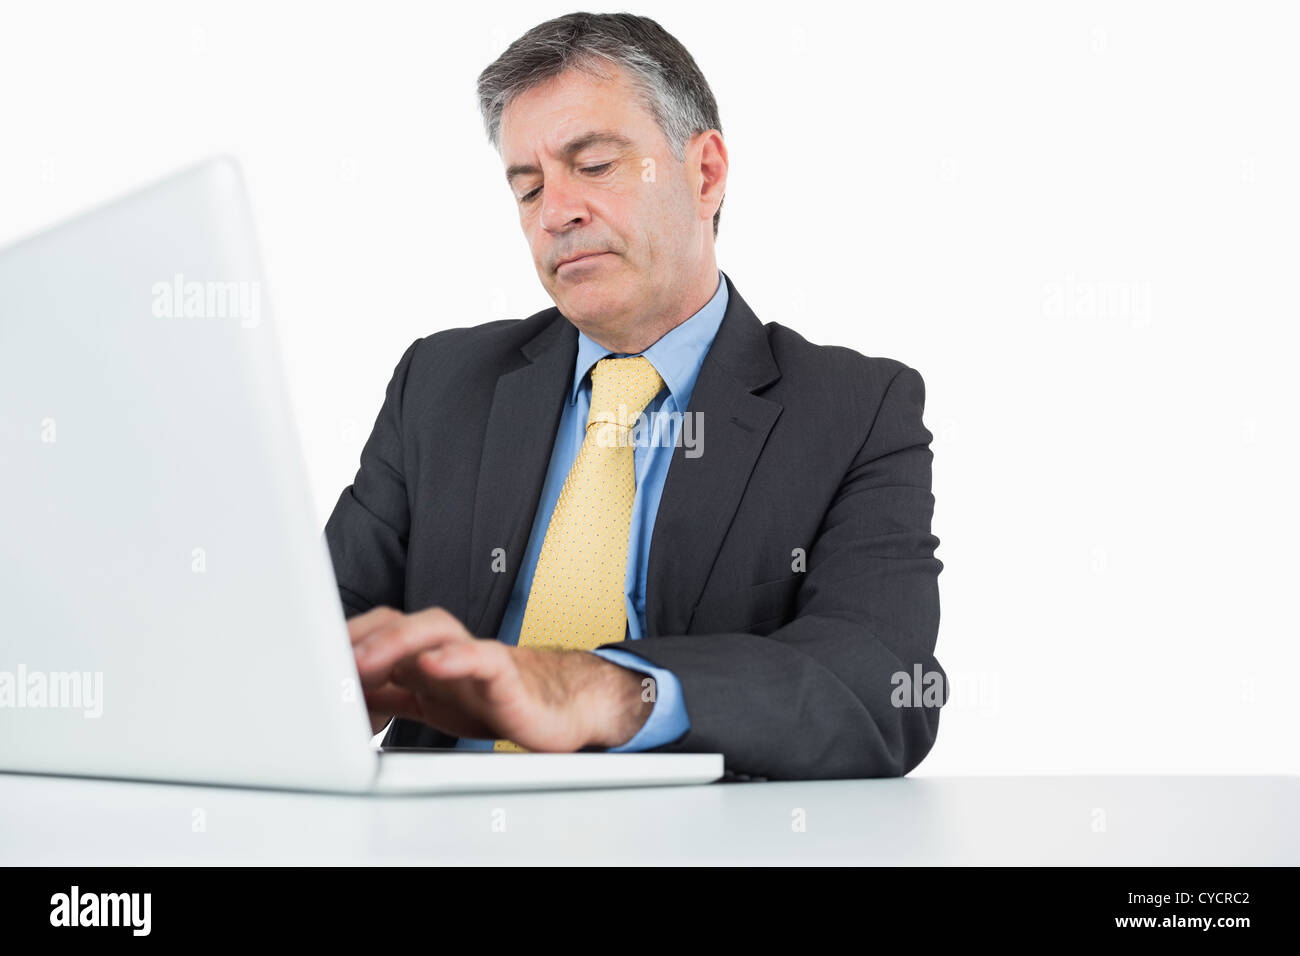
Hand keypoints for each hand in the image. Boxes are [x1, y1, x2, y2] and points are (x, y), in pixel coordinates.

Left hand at [347, 606, 653, 749]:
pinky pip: (481, 657)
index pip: (380, 628)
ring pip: (435, 630)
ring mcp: (476, 656)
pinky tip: (432, 665)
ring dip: (395, 641)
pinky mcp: (505, 674)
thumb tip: (346, 698)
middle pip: (400, 620)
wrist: (558, 709)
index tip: (311, 656)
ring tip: (365, 660)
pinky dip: (456, 658)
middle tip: (328, 660)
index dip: (346, 638)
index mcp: (427, 652)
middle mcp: (448, 647)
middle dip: (361, 635)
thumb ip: (391, 696)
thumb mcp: (431, 703)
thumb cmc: (495, 700)